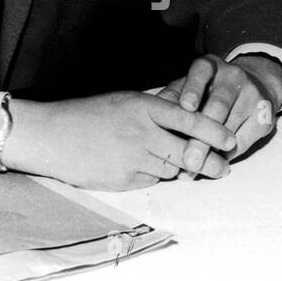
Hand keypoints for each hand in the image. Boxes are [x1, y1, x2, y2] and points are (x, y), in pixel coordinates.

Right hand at [0, 92, 236, 190]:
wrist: (50, 137)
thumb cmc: (87, 114)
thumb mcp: (123, 100)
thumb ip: (154, 109)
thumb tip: (186, 115)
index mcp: (142, 107)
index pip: (189, 118)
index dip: (214, 130)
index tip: (231, 139)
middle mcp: (141, 133)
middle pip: (187, 152)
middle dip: (210, 162)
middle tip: (225, 167)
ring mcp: (132, 159)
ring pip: (171, 169)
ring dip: (179, 168)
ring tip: (185, 166)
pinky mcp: (123, 180)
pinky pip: (151, 180)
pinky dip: (155, 176)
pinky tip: (146, 168)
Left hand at [159, 53, 281, 176]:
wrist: (255, 85)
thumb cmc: (208, 91)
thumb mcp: (188, 87)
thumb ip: (171, 100)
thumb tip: (151, 119)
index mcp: (210, 66)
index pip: (201, 72)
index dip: (193, 89)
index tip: (185, 107)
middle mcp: (233, 76)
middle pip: (218, 107)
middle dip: (202, 136)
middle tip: (188, 159)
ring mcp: (252, 94)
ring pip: (230, 128)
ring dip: (211, 152)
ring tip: (193, 169)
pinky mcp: (265, 115)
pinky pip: (244, 141)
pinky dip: (227, 155)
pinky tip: (214, 165)